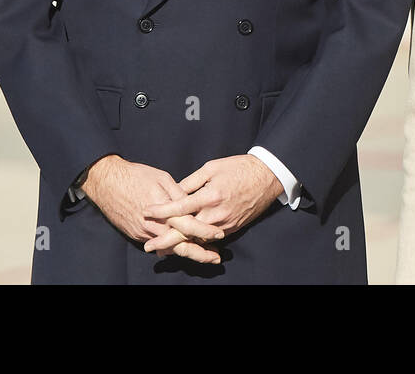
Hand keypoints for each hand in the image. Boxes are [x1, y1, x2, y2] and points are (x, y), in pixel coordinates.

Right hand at [81, 155, 224, 261]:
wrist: (106, 182)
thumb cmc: (136, 175)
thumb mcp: (162, 178)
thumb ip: (179, 193)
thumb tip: (193, 204)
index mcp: (163, 207)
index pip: (188, 223)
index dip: (205, 230)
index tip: (220, 234)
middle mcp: (154, 223)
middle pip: (180, 243)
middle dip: (199, 252)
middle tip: (216, 258)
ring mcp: (143, 231)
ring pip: (168, 248)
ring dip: (187, 251)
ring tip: (205, 255)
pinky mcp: (136, 235)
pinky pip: (156, 245)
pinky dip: (171, 248)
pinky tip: (184, 248)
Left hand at [143, 155, 284, 236]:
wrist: (267, 176)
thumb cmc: (240, 168)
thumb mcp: (213, 167)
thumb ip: (192, 181)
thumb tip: (175, 191)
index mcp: (210, 195)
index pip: (180, 206)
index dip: (162, 210)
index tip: (147, 211)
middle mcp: (217, 213)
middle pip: (186, 231)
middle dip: (166, 240)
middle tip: (149, 247)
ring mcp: (225, 223)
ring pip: (198, 238)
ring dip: (179, 244)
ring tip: (162, 248)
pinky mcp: (233, 228)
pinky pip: (211, 238)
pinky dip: (197, 242)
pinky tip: (186, 244)